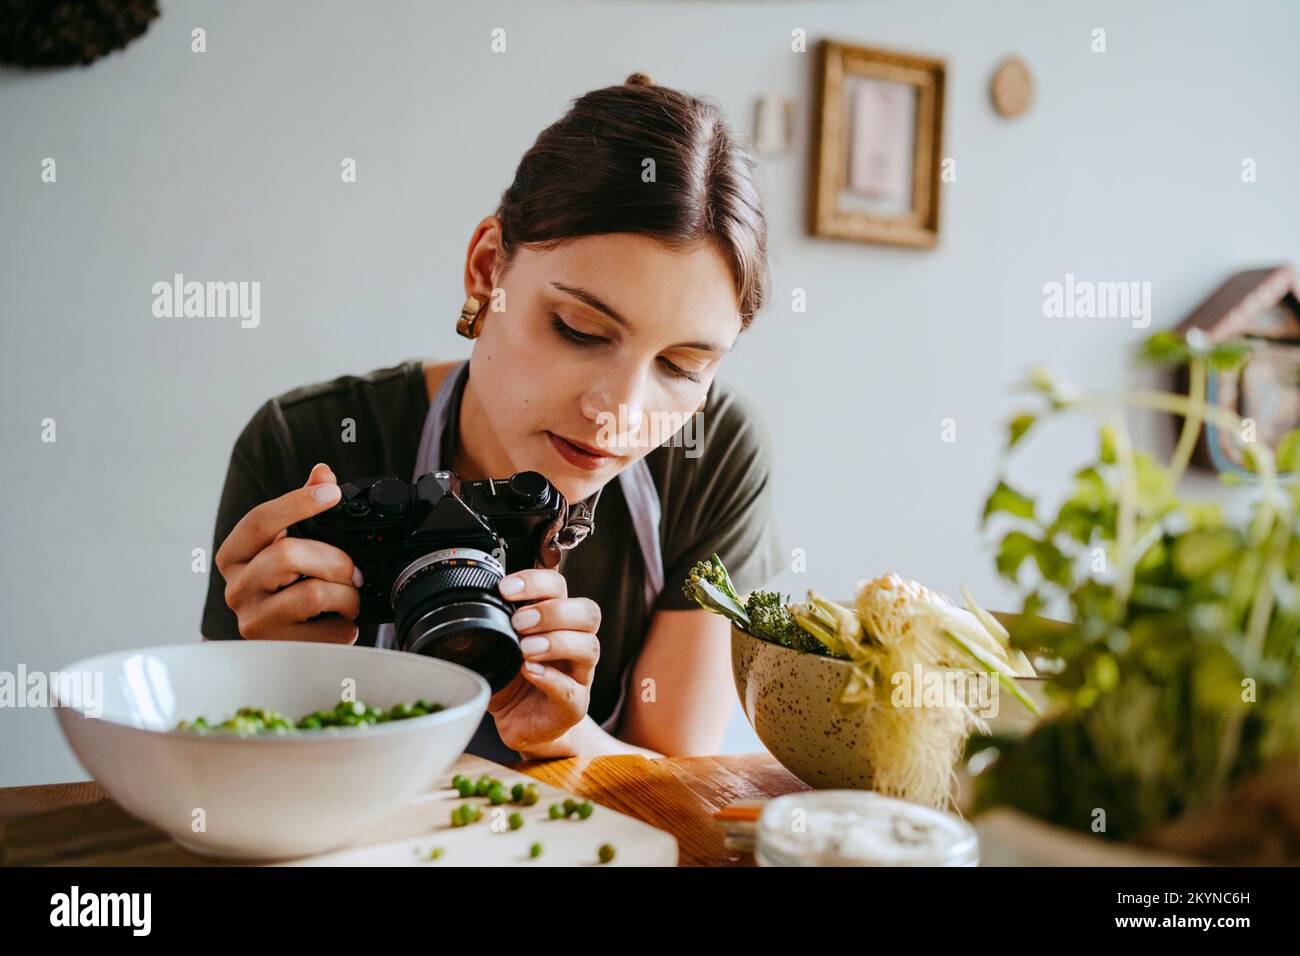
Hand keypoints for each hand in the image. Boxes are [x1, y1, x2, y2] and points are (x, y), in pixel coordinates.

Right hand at [215, 462, 362, 642]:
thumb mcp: (286, 545)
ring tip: (350, 597)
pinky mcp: (281, 650)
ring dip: (346, 594)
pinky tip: (342, 621)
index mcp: (234, 556)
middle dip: (334, 558)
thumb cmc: (284, 588)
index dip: (297, 502)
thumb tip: (322, 473)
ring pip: (312, 594)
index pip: (259, 521)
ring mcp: (255, 622)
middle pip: (287, 556)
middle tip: (354, 570)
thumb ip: (301, 508)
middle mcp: (237, 589)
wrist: (278, 645)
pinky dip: (348, 623)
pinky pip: (329, 630)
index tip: (332, 492)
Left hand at [487, 568, 601, 754]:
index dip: (537, 580)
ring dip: (556, 642)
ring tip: (525, 649)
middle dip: (552, 611)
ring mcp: (579, 674)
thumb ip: (490, 624)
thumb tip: (461, 603)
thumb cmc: (511, 680)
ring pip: (589, 647)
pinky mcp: (574, 704)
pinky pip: (572, 689)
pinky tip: (530, 672)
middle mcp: (574, 641)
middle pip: (587, 612)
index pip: (559, 586)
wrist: (520, 724)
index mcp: (555, 619)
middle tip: (519, 622)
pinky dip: (550, 678)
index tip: (506, 588)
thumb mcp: (495, 646)